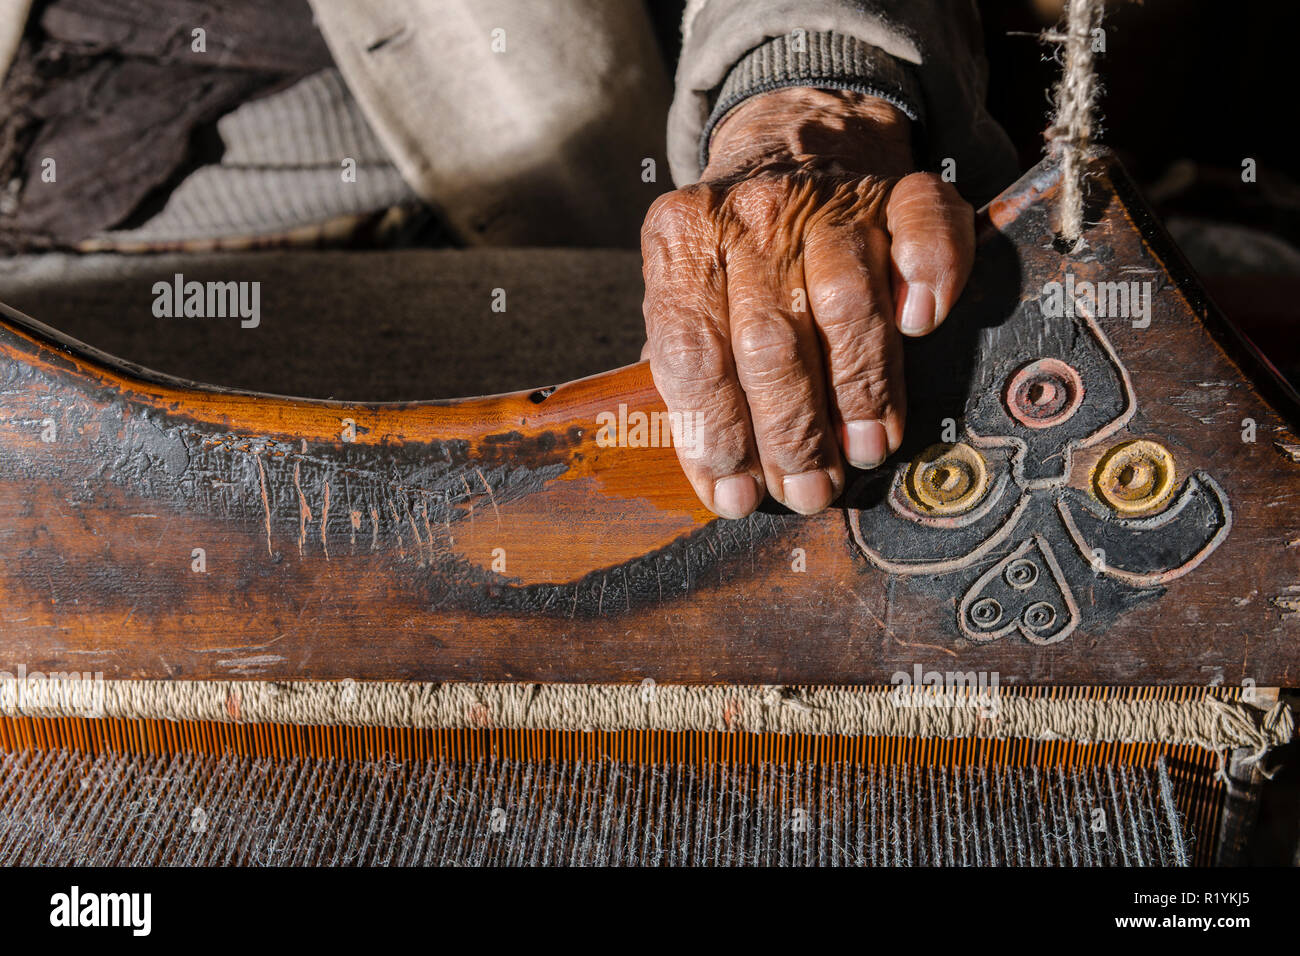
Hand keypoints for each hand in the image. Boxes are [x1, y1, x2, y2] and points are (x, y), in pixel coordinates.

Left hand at [641, 87, 973, 516]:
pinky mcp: (899, 192)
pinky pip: (925, 230)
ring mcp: (828, 200)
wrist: (792, 146)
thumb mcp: (685, 298)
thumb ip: (686, 376)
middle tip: (810, 490)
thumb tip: (718, 479)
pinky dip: (929, 278)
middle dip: (792, 433)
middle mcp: (750, 215)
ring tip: (865, 450)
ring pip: (847, 304)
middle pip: (770, 341)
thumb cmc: (734, 255)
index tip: (739, 496)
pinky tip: (922, 325)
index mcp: (681, 241)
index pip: (690, 353)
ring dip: (860, 390)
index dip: (716, 435)